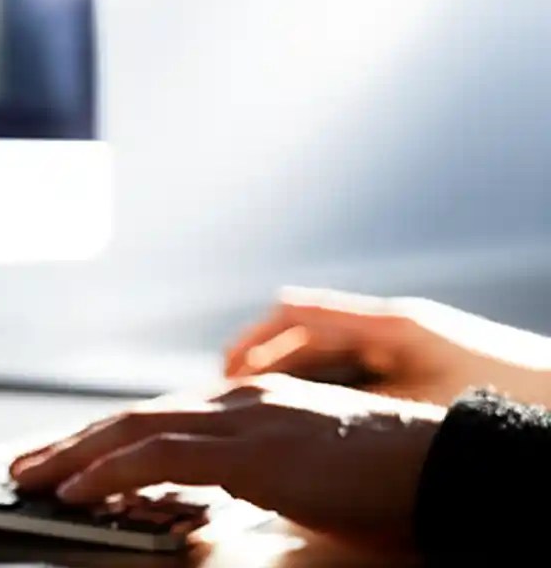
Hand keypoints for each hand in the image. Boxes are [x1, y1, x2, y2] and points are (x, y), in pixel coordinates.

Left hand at [10, 374, 444, 548]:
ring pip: (132, 432)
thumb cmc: (376, 473)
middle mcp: (232, 400)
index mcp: (242, 402)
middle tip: (23, 466)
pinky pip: (162, 458)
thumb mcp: (295, 465)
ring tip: (31, 479)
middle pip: (129, 419)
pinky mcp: (252, 450)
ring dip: (74, 457)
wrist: (440, 463)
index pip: (152, 417)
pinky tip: (79, 491)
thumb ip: (244, 465)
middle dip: (71, 443)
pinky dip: (111, 473)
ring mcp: (240, 420)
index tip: (61, 457)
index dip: (100, 438)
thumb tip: (199, 487)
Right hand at [224, 286, 550, 405]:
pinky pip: (351, 369)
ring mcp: (403, 343)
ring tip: (257, 406)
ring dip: (289, 373)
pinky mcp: (415, 364)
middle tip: (229, 394)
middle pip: (306, 333)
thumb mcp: (417, 402)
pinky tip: (308, 416)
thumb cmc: (503, 394)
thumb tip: (287, 402)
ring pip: (326, 353)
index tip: (225, 368)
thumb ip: (350, 394)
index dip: (255, 338)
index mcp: (386, 323)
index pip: (298, 313)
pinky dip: (321, 386)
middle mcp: (389, 326)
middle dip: (263, 359)